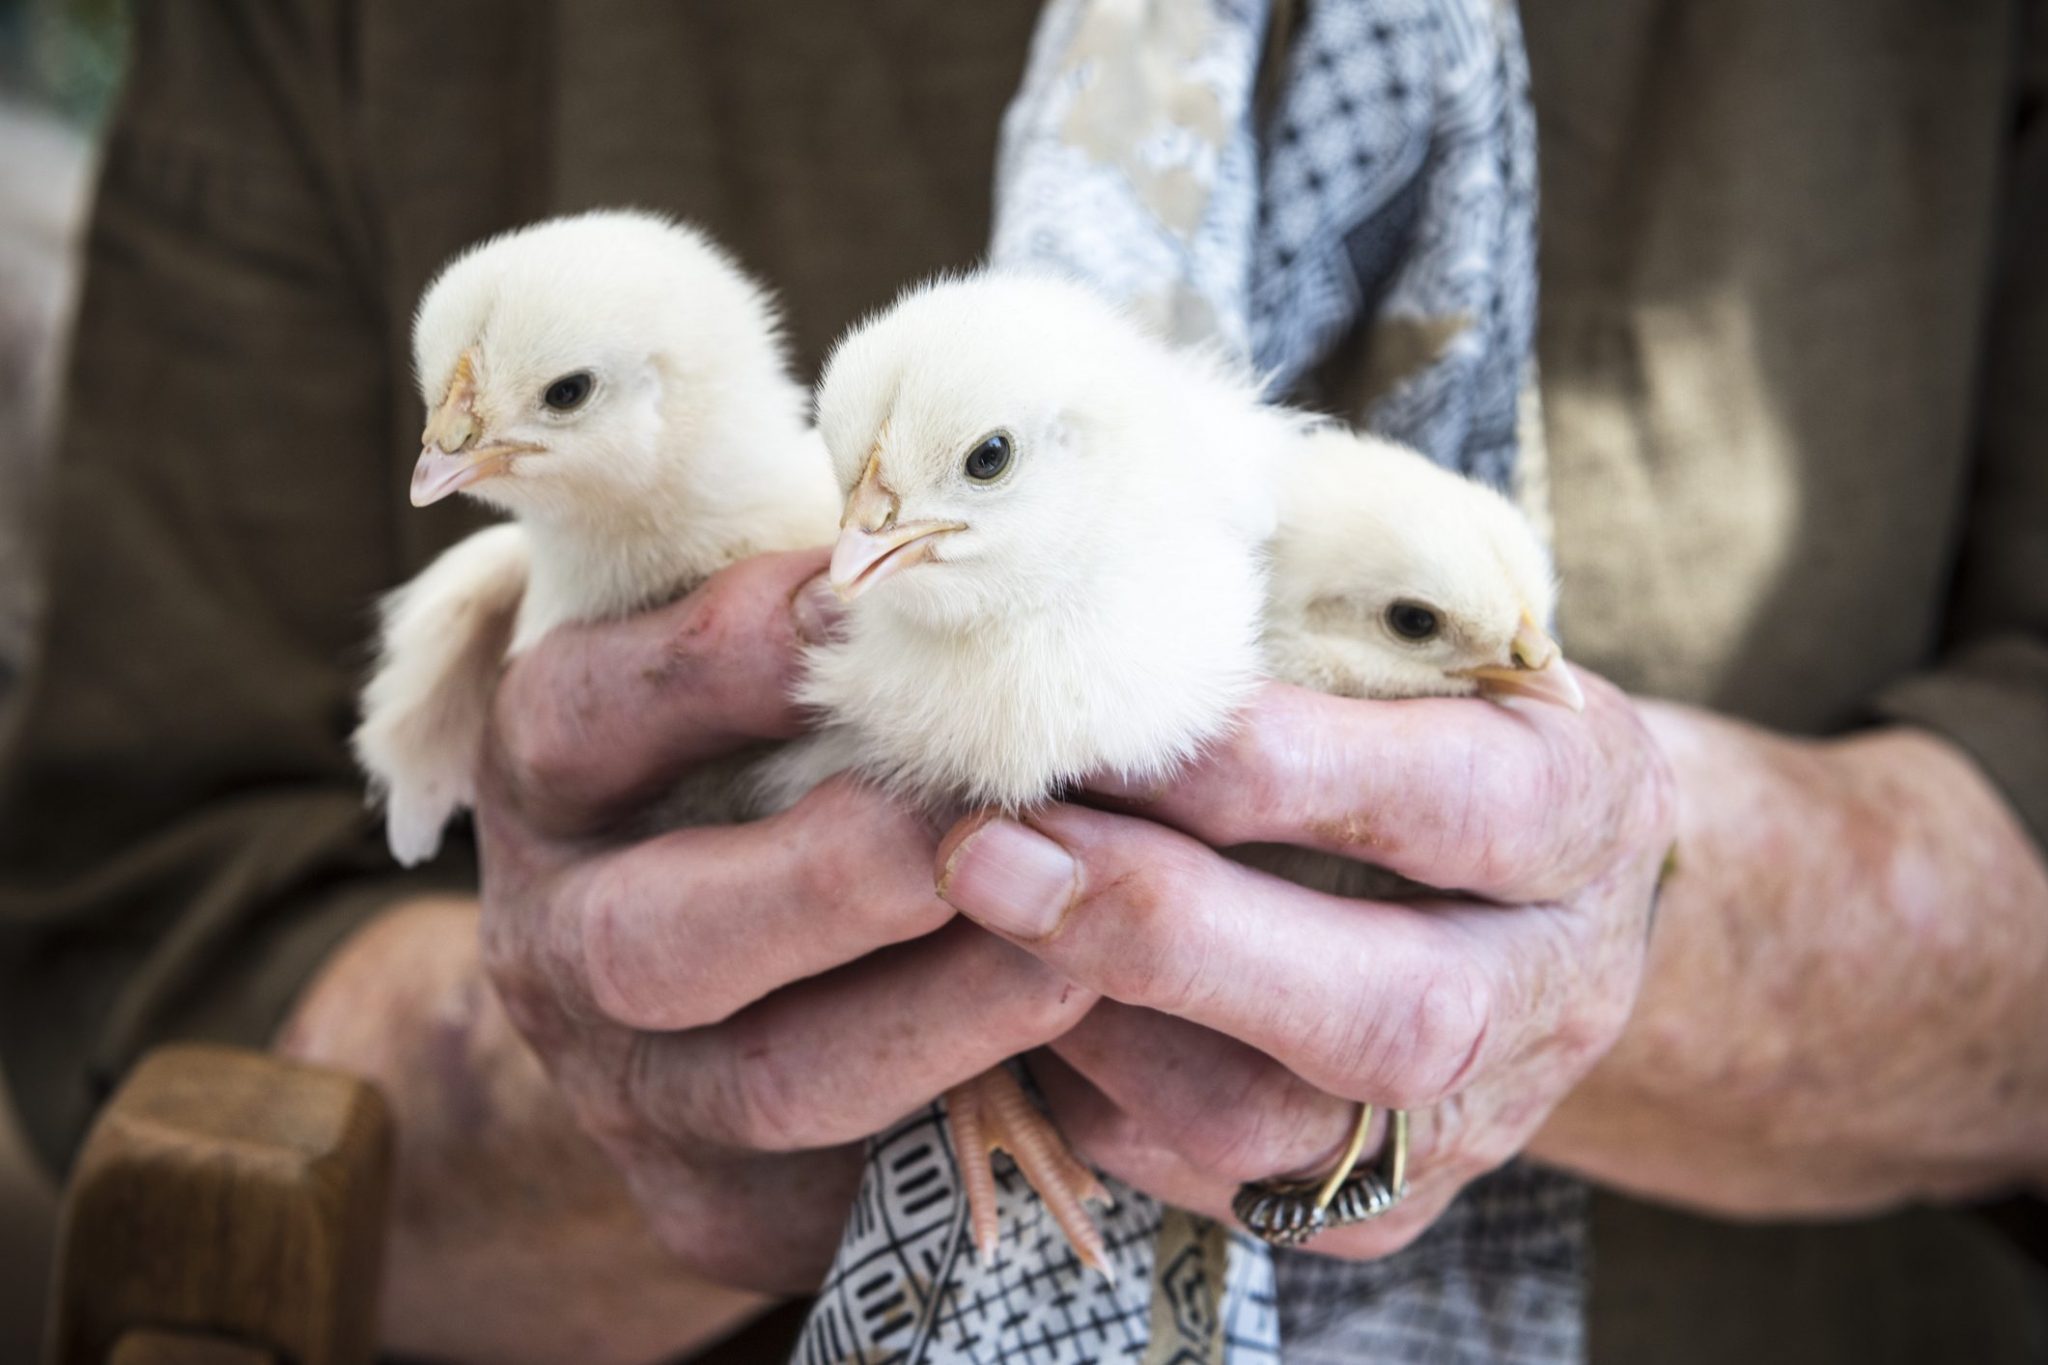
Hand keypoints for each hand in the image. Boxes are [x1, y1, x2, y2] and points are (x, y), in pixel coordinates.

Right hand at [473, 548, 1097, 1290]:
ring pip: (773, 1079)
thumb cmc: (766, 769)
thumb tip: (986, 550)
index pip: (589, 710)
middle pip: (653, 936)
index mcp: (553, 778)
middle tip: (992, 827)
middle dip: (838, 877)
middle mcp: (562, 941)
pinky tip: (1081, 1055)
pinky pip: (845, 1184)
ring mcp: (634, 1089)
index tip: (877, 605)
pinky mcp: (721, 1201)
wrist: (698, 1001)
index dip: (729, 657)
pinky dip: (976, 1116)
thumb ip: (823, 640)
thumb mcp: (748, 687)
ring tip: (1083, 949)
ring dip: (944, 1013)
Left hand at [932, 674, 1674, 1257]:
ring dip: (1087, 1018)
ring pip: (1260, 1125)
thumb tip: (1111, 577)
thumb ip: (1309, 615)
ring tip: (977, 910)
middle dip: (1163, 933)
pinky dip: (1079, 1082)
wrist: (1556, 910)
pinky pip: (1192, 1175)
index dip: (1257, 769)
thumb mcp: (1432, 640)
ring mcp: (1463, 1128)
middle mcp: (1545, 996)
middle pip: (1383, 1016)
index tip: (1089, 719)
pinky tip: (1010, 989)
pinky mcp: (1370, 1209)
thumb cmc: (1453, 722)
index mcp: (1583, 813)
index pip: (1446, 804)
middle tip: (988, 856)